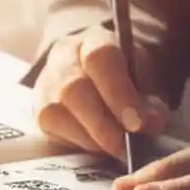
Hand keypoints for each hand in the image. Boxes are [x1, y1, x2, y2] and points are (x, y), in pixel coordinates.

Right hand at [33, 24, 169, 157]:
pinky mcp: (38, 113)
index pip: (99, 58)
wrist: (93, 76)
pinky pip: (53, 132)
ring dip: (92, 138)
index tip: (139, 123)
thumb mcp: (144, 78)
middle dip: (104, 124)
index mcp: (92, 40)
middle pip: (73, 89)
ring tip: (117, 149)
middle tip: (127, 146)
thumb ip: (149, 98)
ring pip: (57, 114)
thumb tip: (150, 123)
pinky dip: (80, 144)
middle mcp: (62, 59)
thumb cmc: (125, 76)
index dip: (119, 92)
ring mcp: (44, 86)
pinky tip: (99, 147)